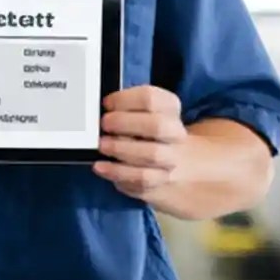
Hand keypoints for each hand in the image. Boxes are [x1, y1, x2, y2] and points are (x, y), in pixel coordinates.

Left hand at [93, 85, 187, 199]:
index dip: (125, 100)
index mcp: (169, 108)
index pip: (151, 98)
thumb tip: (100, 110)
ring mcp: (170, 159)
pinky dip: (118, 172)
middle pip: (157, 126)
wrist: (178, 161)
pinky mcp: (160, 181)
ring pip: (152, 155)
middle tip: (105, 124)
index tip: (107, 104)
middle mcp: (174, 133)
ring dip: (122, 149)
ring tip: (102, 145)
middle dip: (126, 123)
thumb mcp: (140, 111)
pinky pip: (142, 180)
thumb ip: (123, 107)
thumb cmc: (147, 131)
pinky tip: (101, 166)